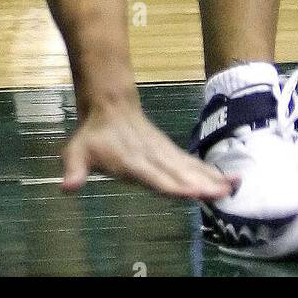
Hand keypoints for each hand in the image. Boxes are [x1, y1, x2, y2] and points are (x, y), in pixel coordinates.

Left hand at [63, 103, 236, 199]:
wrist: (109, 103)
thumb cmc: (92, 134)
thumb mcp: (77, 151)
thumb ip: (74, 170)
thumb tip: (65, 188)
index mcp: (132, 161)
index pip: (153, 175)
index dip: (171, 185)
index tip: (191, 193)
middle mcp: (152, 157)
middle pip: (178, 173)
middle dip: (200, 184)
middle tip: (221, 195)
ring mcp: (164, 153)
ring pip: (190, 167)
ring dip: (211, 178)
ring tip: (232, 189)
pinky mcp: (170, 151)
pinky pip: (193, 163)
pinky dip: (211, 171)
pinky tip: (229, 181)